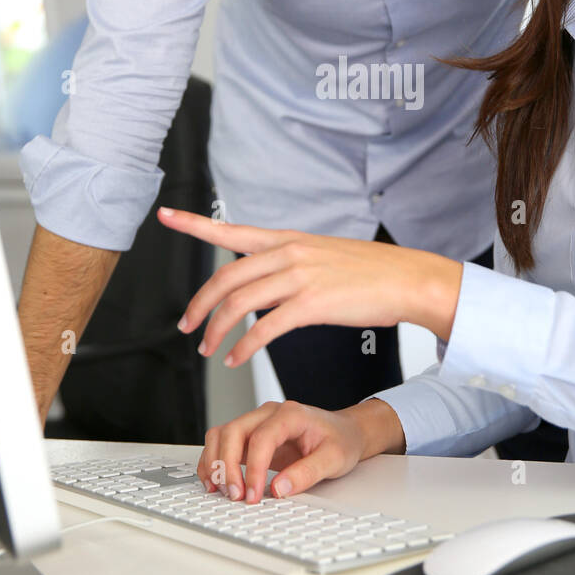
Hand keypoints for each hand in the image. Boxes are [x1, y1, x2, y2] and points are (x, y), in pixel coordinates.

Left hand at [157, 211, 462, 365]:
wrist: (407, 279)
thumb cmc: (371, 272)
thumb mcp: (324, 255)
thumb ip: (291, 263)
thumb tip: (268, 277)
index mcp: (288, 240)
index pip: (231, 230)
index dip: (193, 224)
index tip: (166, 215)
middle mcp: (289, 253)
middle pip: (226, 277)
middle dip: (199, 305)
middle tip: (186, 325)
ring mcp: (300, 277)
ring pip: (239, 303)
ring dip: (216, 331)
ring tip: (208, 350)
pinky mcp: (312, 304)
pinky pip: (265, 328)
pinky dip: (244, 347)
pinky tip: (237, 358)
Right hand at [197, 398, 402, 502]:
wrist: (345, 432)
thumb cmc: (341, 440)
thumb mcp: (334, 459)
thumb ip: (307, 473)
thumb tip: (278, 490)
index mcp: (290, 414)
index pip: (261, 438)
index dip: (254, 469)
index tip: (254, 495)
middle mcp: (268, 414)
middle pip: (233, 432)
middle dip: (228, 467)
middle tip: (236, 496)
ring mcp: (257, 423)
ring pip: (221, 435)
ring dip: (215, 463)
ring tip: (220, 491)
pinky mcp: (250, 437)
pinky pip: (222, 444)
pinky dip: (214, 462)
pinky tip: (216, 483)